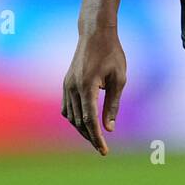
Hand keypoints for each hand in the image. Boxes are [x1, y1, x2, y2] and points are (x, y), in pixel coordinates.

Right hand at [62, 28, 126, 154]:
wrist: (95, 34)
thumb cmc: (112, 54)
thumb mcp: (119, 79)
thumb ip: (113, 104)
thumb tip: (108, 128)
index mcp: (87, 86)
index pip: (90, 120)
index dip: (96, 138)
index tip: (104, 150)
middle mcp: (73, 88)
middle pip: (79, 121)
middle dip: (90, 137)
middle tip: (102, 148)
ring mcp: (67, 86)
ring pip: (71, 117)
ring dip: (82, 129)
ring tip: (95, 138)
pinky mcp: (66, 83)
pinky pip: (67, 108)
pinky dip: (75, 119)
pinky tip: (84, 123)